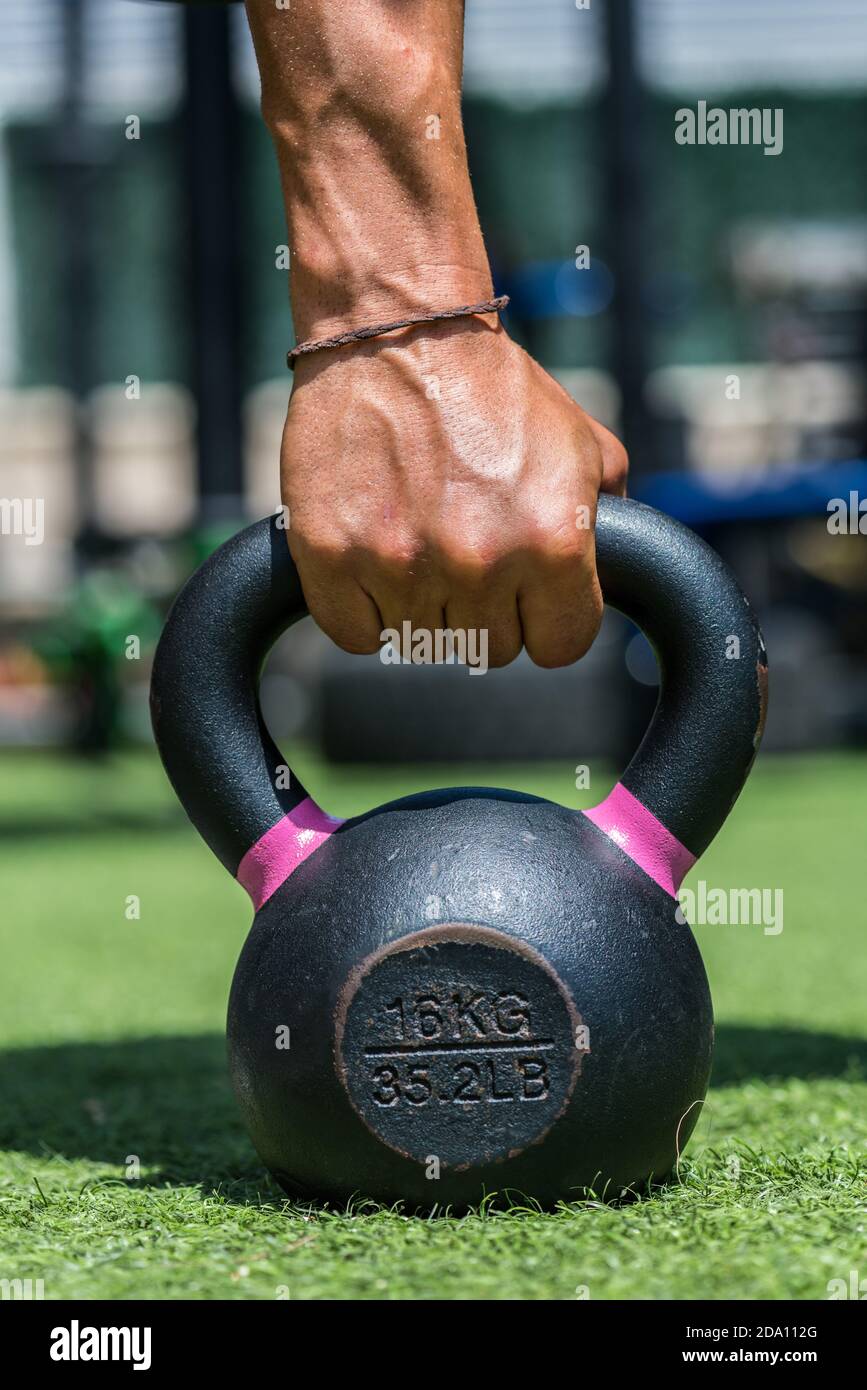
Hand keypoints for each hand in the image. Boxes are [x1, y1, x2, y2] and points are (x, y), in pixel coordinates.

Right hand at [280, 317, 627, 667]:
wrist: (398, 331)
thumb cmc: (493, 388)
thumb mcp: (583, 443)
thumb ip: (609, 522)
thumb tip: (618, 576)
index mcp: (551, 540)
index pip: (561, 646)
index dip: (547, 619)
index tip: (529, 594)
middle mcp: (478, 562)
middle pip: (490, 649)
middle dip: (485, 610)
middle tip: (466, 550)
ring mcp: (399, 564)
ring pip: (422, 644)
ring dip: (424, 606)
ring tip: (420, 538)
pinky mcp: (330, 557)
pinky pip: (356, 634)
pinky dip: (364, 609)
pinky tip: (376, 558)